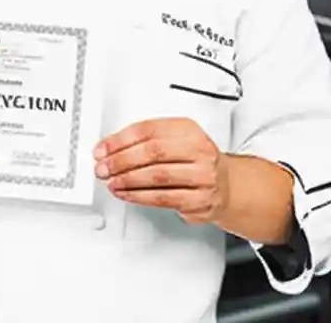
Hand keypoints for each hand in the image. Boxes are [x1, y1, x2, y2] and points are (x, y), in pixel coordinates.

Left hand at [93, 118, 228, 224]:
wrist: (228, 186)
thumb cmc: (195, 161)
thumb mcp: (176, 140)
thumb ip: (146, 140)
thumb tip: (110, 149)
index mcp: (188, 130)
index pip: (149, 130)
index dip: (120, 140)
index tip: (103, 149)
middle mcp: (199, 150)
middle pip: (152, 152)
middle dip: (121, 161)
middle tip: (103, 168)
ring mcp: (202, 176)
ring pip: (157, 177)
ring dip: (127, 180)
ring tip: (111, 181)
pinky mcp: (200, 200)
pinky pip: (163, 198)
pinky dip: (139, 197)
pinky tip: (126, 194)